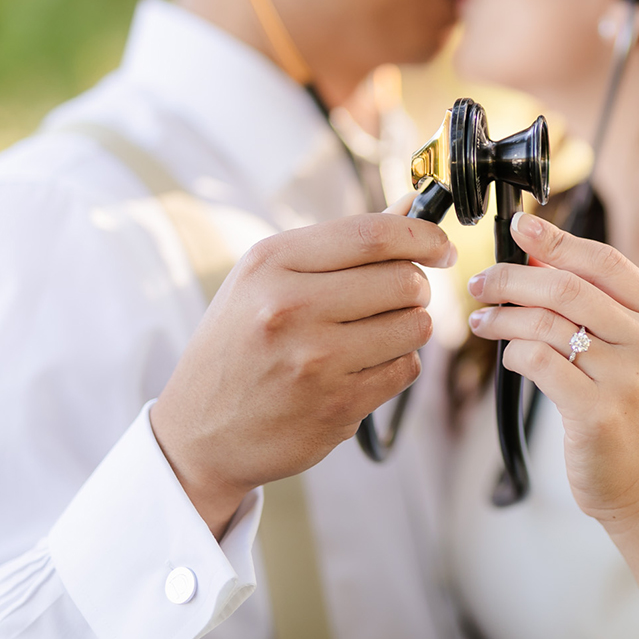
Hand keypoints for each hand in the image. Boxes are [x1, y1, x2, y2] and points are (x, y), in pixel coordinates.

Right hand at [151, 196, 455, 534]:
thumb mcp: (265, 280)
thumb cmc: (236, 346)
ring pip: (415, 326)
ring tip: (373, 336)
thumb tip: (411, 207)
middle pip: (403, 280)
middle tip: (395, 299)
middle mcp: (289, 308)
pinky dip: (396, 366)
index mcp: (270, 264)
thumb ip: (338, 246)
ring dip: (408, 328)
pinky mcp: (338, 406)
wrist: (198, 431)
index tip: (440, 246)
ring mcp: (315, 361)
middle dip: (414, 287)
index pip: (372, 235)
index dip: (422, 235)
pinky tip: (361, 368)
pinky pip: (406, 369)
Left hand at [464, 213, 638, 524]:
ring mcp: (629, 379)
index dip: (557, 241)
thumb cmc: (630, 411)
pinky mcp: (598, 412)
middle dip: (513, 279)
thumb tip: (537, 257)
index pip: (605, 263)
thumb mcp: (634, 351)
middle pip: (567, 288)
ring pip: (546, 324)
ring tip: (483, 321)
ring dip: (503, 317)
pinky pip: (537, 362)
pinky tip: (509, 357)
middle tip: (481, 284)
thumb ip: (600, 307)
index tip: (519, 227)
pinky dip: (513, 353)